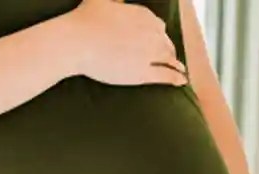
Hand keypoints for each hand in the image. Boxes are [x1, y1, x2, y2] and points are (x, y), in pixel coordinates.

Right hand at [63, 0, 187, 86]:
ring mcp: (149, 53)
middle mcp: (152, 32)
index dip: (157, 34)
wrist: (77, 42)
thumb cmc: (84, 20)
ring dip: (175, 64)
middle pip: (165, 42)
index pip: (158, 25)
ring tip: (179, 70)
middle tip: (168, 57)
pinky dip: (176, 78)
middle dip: (167, 49)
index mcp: (144, 15)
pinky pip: (166, 75)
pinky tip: (181, 81)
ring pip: (169, 58)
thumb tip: (118, 0)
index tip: (155, 40)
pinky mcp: (143, 73)